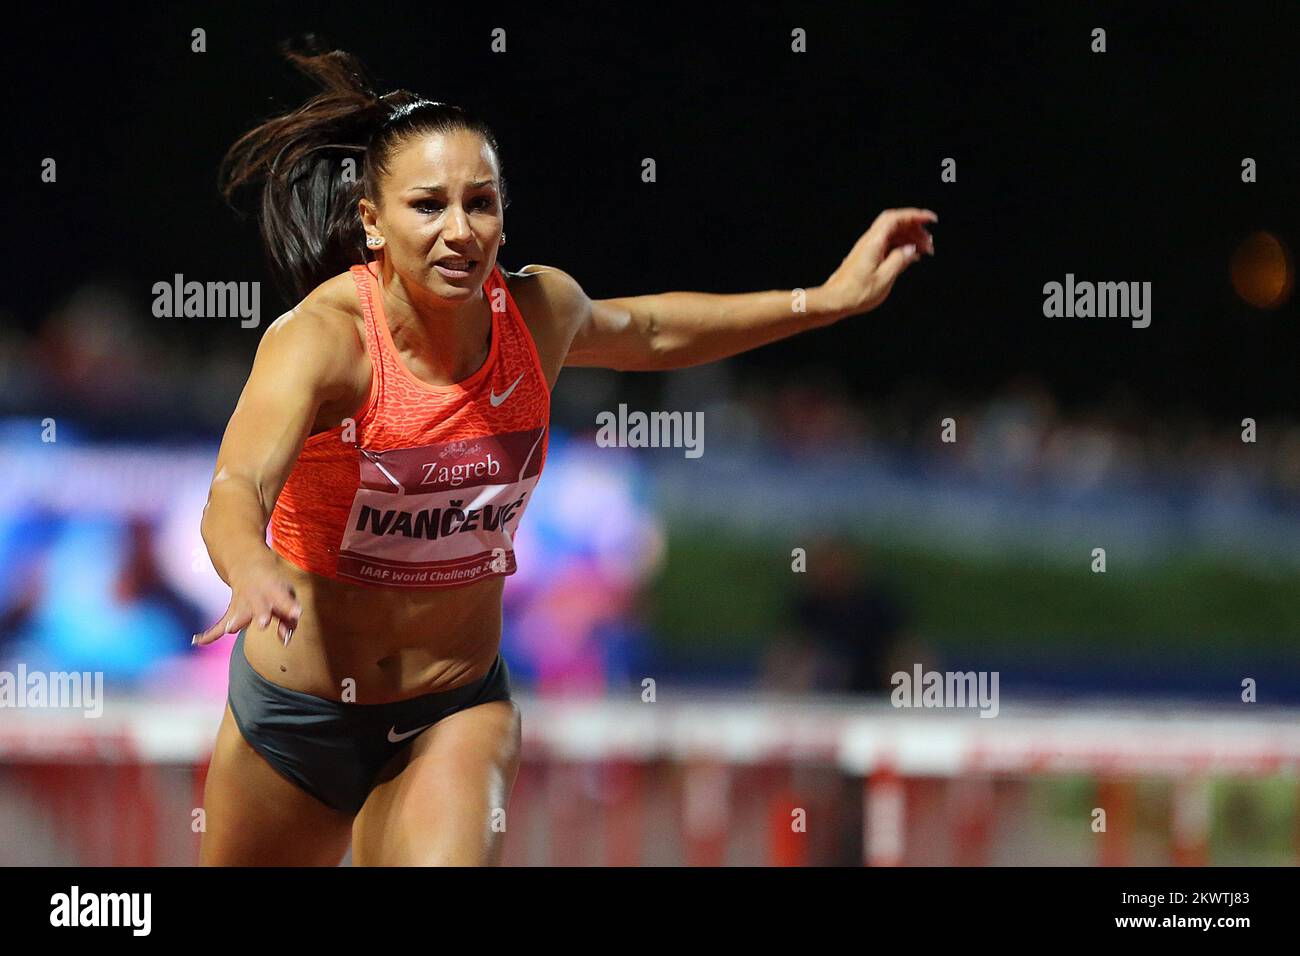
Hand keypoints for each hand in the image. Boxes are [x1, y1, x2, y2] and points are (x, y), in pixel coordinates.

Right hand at [193, 558, 301, 646]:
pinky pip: (219, 624)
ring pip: (238, 615)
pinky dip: (209, 633)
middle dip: (261, 615)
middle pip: (260, 608)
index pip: (285, 601)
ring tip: (230, 629)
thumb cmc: (273, 586)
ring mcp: (243, 604)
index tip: (296, 613)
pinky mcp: (231, 611)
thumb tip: (285, 641)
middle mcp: (259, 598)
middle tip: (263, 622)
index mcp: (276, 592)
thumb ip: (289, 621)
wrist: (248, 565)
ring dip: (235, 623)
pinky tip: (197, 641)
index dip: (291, 608)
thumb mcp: (286, 597)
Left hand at [817, 208, 936, 318]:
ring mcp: (867, 249)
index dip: (915, 215)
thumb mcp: (884, 279)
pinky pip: (888, 245)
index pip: (896, 218)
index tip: (931, 219)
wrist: (833, 301)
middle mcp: (869, 242)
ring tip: (924, 251)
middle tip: (929, 243)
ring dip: (910, 239)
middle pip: (895, 224)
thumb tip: (910, 249)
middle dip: (915, 229)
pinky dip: (901, 248)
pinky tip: (911, 257)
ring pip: (893, 235)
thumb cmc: (855, 293)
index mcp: (874, 243)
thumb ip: (899, 261)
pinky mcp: (866, 257)